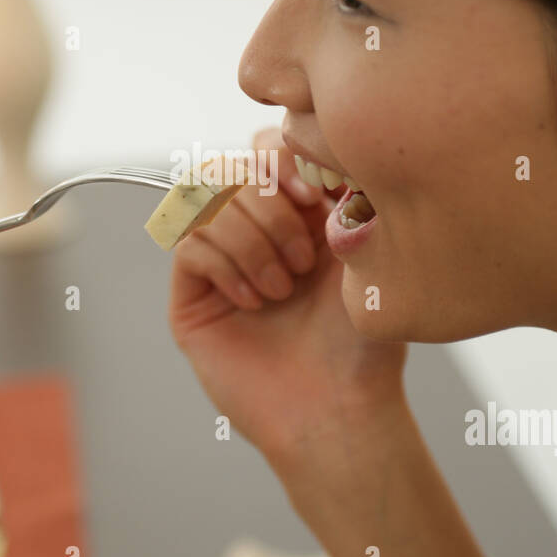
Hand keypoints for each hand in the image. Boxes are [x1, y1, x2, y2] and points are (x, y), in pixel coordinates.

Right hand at [168, 126, 407, 509]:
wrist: (339, 410)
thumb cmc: (363, 344)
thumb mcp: (367, 254)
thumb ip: (342, 192)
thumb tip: (313, 148)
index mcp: (300, 213)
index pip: (269, 146)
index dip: (285, 157)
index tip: (316, 193)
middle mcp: (255, 231)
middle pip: (232, 165)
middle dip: (270, 204)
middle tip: (304, 260)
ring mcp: (220, 261)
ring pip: (207, 199)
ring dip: (251, 238)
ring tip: (282, 288)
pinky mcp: (192, 295)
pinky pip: (189, 242)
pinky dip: (226, 264)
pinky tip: (256, 301)